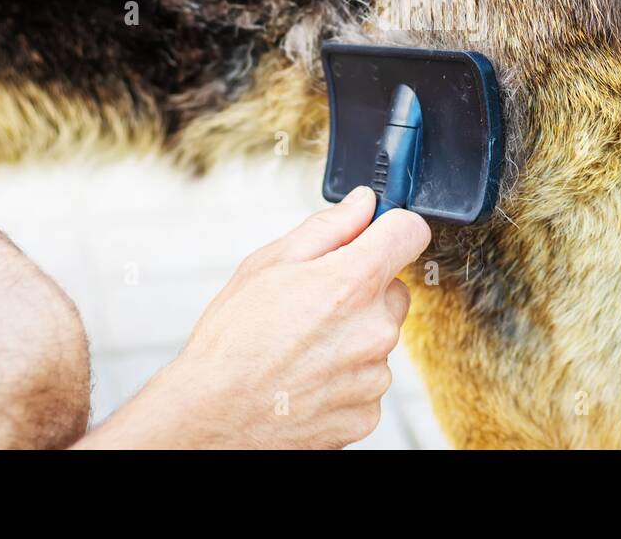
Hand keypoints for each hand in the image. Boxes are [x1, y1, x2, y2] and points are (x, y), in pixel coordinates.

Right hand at [76, 186, 429, 448]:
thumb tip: (363, 204)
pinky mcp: (367, 412)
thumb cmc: (231, 341)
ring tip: (301, 347)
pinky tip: (307, 377)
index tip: (377, 234)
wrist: (210, 416)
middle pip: (394, 290)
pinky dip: (346, 377)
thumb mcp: (268, 263)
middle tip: (314, 303)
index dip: (391, 228)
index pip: (409, 233)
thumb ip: (328, 228)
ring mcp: (374, 376)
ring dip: (353, 337)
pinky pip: (368, 380)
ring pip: (379, 338)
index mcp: (353, 282)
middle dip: (363, 290)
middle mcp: (375, 329)